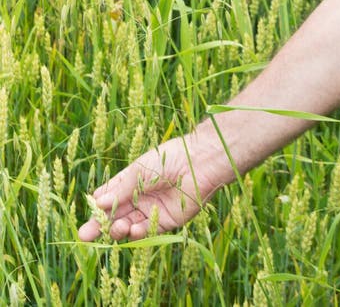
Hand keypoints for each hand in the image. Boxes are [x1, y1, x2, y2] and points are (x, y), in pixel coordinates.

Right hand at [78, 134, 219, 241]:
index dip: (98, 205)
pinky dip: (138, 233)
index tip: (89, 211)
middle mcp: (140, 197)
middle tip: (85, 236)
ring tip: (116, 228)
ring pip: (129, 225)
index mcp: (132, 181)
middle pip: (116, 215)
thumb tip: (97, 202)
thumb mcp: (139, 170)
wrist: (199, 163)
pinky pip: (148, 231)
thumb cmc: (169, 158)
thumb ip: (120, 188)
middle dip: (100, 225)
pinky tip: (132, 229)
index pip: (110, 196)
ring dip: (119, 229)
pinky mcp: (166, 221)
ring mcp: (152, 210)